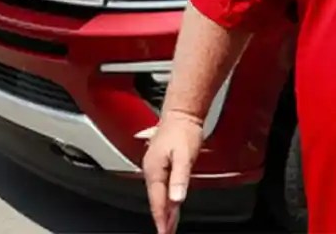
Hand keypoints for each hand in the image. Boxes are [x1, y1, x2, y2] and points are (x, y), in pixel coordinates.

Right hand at [142, 112, 204, 233]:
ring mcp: (154, 167)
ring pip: (157, 195)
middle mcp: (151, 170)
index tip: (164, 233)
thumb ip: (180, 177)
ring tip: (167, 225)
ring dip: (163, 210)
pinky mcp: (160, 164)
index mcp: (154, 170)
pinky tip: (169, 203)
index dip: (162, 220)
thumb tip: (176, 198)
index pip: (158, 202)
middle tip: (166, 233)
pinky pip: (160, 187)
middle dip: (162, 219)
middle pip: (156, 201)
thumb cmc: (183, 131)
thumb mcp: (185, 155)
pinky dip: (164, 199)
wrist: (182, 113)